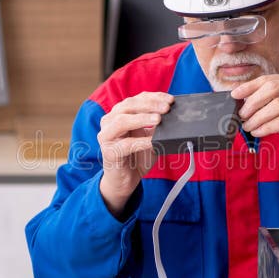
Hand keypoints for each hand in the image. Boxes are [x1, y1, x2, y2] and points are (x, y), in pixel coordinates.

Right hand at [98, 92, 173, 216]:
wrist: (125, 180)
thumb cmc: (137, 156)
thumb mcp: (149, 137)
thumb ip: (156, 125)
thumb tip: (171, 114)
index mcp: (119, 114)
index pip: (136, 99)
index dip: (153, 97)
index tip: (170, 99)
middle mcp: (109, 121)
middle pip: (128, 106)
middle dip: (149, 105)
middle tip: (166, 108)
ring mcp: (106, 136)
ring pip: (122, 121)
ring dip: (142, 118)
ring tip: (158, 119)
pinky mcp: (109, 152)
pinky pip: (126, 144)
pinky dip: (141, 142)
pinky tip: (153, 141)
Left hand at [231, 72, 278, 169]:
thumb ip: (268, 103)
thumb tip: (243, 104)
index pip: (268, 79)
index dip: (249, 86)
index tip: (234, 95)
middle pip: (271, 88)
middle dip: (252, 103)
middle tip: (241, 115)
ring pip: (275, 105)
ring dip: (257, 118)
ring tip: (248, 126)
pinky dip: (266, 127)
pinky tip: (258, 132)